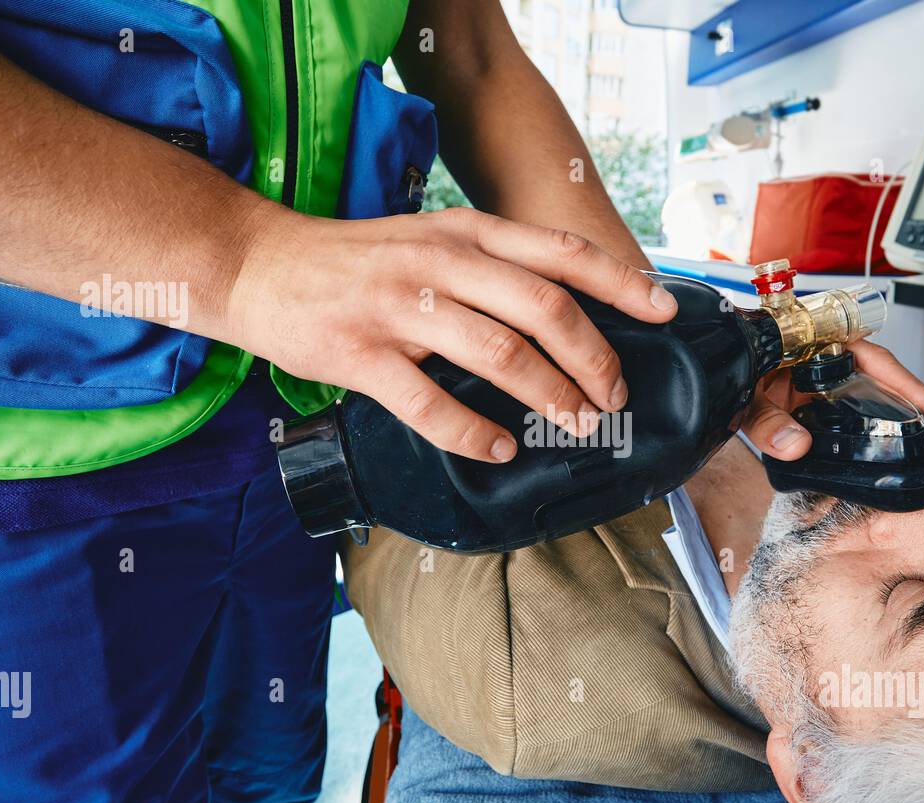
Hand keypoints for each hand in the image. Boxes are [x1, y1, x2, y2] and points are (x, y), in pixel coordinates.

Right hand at [225, 205, 677, 462]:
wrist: (257, 263)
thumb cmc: (357, 261)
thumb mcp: (430, 240)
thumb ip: (490, 267)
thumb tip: (564, 315)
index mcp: (466, 233)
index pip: (561, 253)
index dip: (621, 283)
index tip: (666, 311)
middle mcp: (441, 262)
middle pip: (545, 308)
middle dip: (594, 360)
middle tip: (614, 397)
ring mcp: (400, 307)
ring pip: (500, 354)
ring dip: (549, 397)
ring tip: (575, 425)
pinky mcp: (361, 355)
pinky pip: (429, 403)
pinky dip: (472, 432)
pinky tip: (497, 449)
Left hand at [738, 338, 923, 458]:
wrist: (706, 359)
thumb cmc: (728, 360)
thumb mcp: (745, 393)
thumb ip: (764, 421)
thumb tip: (794, 447)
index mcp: (818, 342)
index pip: (878, 363)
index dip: (912, 391)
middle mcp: (828, 357)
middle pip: (887, 381)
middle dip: (923, 410)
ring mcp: (824, 378)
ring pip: (875, 395)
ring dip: (905, 419)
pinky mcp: (815, 397)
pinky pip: (854, 409)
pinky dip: (876, 426)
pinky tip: (895, 447)